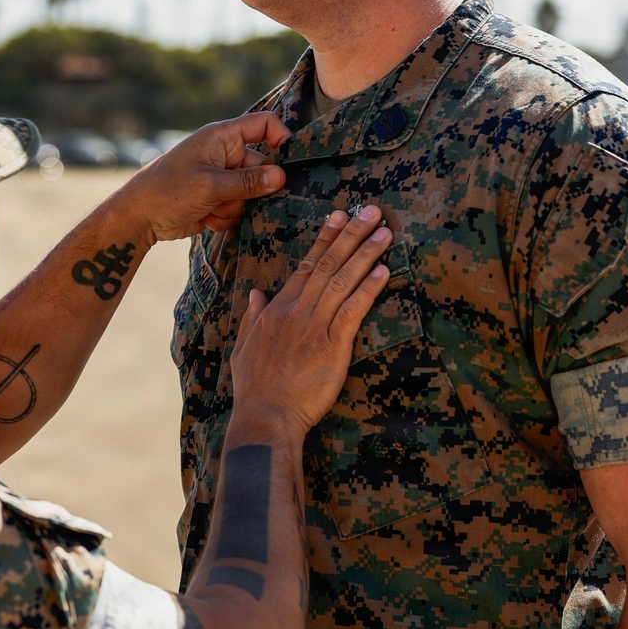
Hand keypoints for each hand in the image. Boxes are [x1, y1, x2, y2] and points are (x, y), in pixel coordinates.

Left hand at [120, 112, 290, 241]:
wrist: (139, 218)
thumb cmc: (167, 191)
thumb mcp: (210, 185)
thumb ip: (247, 182)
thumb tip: (281, 177)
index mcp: (222, 137)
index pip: (264, 125)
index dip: (281, 139)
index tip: (290, 162)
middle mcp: (225, 154)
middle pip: (262, 167)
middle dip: (254, 189)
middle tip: (239, 199)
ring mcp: (222, 179)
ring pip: (251, 194)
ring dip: (235, 207)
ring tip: (211, 209)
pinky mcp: (218, 200)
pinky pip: (238, 210)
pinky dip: (225, 218)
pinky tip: (206, 219)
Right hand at [230, 207, 390, 435]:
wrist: (265, 417)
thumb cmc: (255, 390)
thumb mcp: (243, 350)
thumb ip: (252, 319)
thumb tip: (255, 294)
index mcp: (277, 310)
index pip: (305, 266)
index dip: (325, 239)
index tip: (339, 216)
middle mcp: (296, 312)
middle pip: (327, 265)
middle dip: (351, 235)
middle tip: (371, 210)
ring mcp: (314, 328)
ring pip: (342, 281)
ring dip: (365, 254)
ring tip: (384, 232)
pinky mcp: (332, 347)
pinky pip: (353, 311)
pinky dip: (368, 289)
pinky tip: (383, 271)